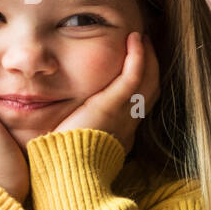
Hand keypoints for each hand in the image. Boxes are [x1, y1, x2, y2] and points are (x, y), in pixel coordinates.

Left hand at [48, 32, 159, 153]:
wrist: (65, 171)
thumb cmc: (62, 162)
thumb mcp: (75, 146)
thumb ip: (75, 133)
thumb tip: (60, 129)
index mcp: (120, 136)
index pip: (138, 106)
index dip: (142, 86)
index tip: (136, 69)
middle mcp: (128, 125)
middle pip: (150, 91)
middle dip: (150, 67)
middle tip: (144, 46)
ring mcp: (124, 115)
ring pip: (148, 81)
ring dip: (147, 57)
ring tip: (140, 38)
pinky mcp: (113, 105)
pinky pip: (134, 76)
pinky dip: (137, 56)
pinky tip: (135, 39)